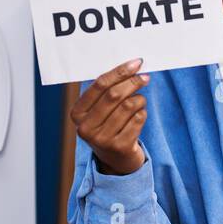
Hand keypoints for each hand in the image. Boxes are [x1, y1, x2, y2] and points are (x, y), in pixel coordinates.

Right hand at [71, 58, 149, 175]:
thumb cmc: (108, 126)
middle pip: (114, 95)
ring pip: (128, 106)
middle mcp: (86, 128)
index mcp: (77, 114)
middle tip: (145, 77)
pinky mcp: (120, 147)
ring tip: (139, 101)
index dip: (119, 72)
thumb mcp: (99, 111)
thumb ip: (107, 91)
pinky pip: (138, 119)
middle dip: (132, 82)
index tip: (136, 63)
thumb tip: (131, 67)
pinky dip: (142, 112)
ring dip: (139, 99)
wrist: (116, 160)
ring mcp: (102, 139)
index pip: (99, 85)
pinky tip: (139, 115)